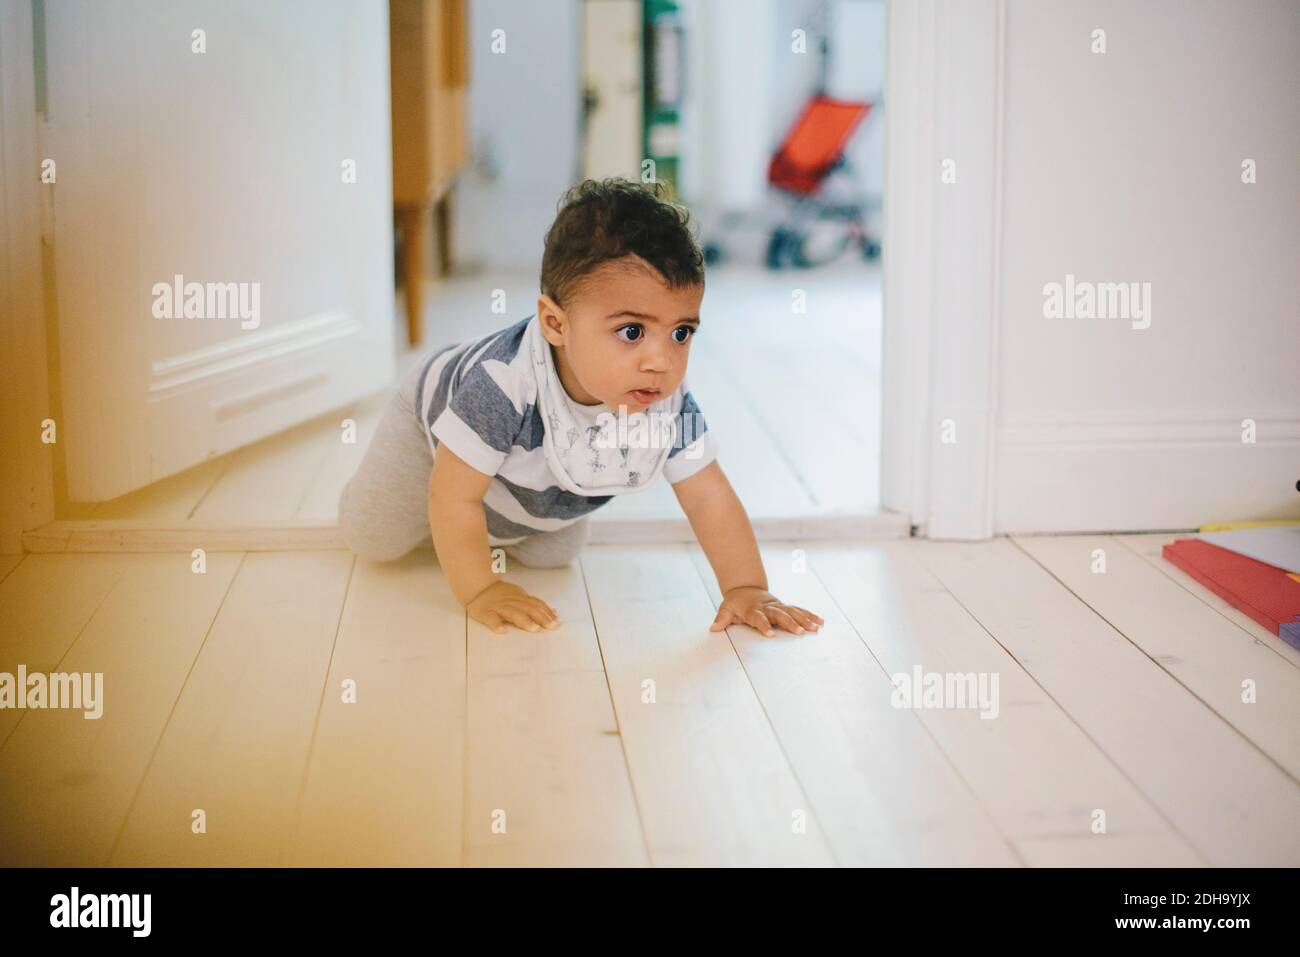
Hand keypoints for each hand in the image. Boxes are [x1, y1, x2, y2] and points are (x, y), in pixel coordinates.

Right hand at [467, 580, 559, 633]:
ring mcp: (498, 607)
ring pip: (512, 613)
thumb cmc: (502, 596)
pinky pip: (491, 619)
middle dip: (540, 617)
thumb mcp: (520, 597)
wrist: (478, 588)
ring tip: (533, 628)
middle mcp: (511, 601)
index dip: (547, 612)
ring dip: (524, 620)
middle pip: (528, 608)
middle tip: (551, 626)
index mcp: (520, 597)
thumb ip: (535, 605)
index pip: (536, 604)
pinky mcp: (485, 613)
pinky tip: (502, 631)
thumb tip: (554, 613)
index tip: (557, 622)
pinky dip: (496, 625)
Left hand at [709, 586, 823, 636]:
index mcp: (753, 610)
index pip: (758, 618)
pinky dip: (809, 615)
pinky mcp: (785, 606)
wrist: (745, 588)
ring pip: (793, 612)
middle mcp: (768, 607)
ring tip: (816, 628)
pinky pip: (799, 610)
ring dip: (805, 620)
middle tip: (800, 632)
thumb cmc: (735, 603)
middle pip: (780, 615)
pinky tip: (820, 622)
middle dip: (790, 623)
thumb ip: (721, 619)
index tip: (770, 634)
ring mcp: (778, 606)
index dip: (763, 625)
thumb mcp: (725, 609)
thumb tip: (713, 628)